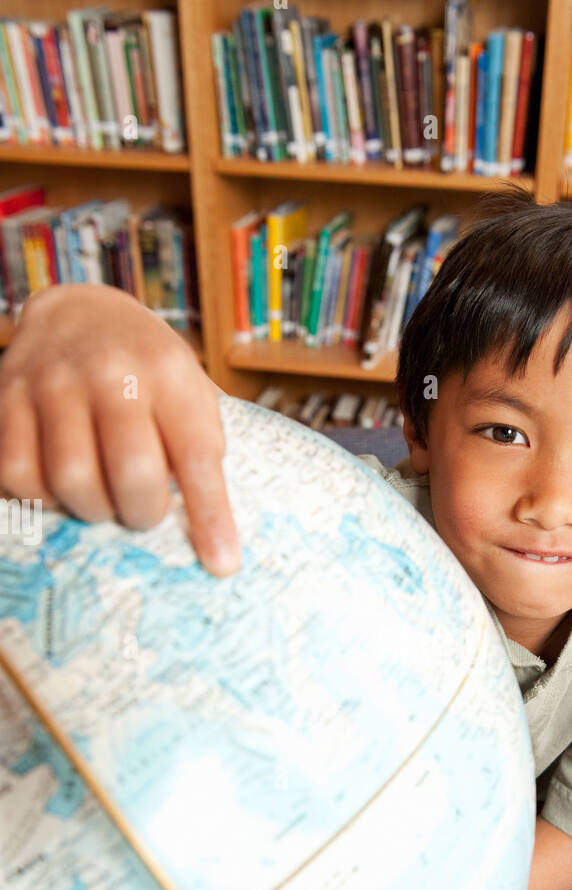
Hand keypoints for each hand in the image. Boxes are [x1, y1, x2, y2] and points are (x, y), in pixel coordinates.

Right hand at [0, 283, 240, 575]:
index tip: (222, 564)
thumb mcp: (190, 390)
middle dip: (142, 512)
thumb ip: (200, 448)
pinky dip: (39, 498)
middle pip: (131, 472)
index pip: (196, 455)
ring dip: (91, 509)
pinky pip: (17, 474)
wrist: (80, 314)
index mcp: (168, 371)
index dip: (210, 516)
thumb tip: (210, 532)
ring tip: (103, 498)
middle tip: (143, 511)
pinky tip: (58, 487)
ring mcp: (53, 382)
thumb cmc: (149, 372)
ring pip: (70, 479)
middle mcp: (111, 371)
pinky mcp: (7, 398)